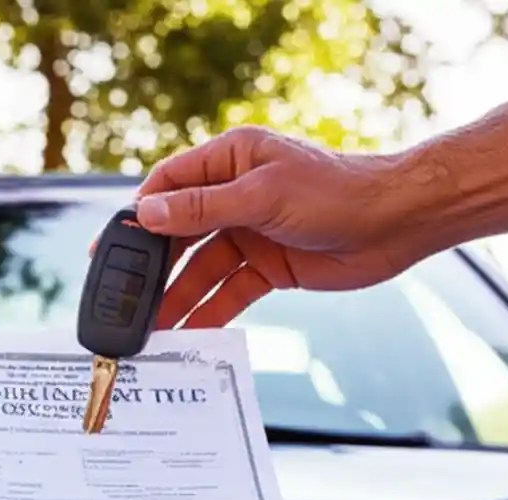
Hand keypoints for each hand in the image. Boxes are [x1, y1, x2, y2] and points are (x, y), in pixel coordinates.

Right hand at [133, 126, 436, 328]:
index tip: (109, 246)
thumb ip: (202, 208)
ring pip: (199, 268)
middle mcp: (234, 194)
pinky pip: (228, 291)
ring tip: (151, 329)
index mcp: (230, 159)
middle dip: (152, 268)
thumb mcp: (262, 195)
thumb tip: (147, 214)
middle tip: (123, 299)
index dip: (137, 216)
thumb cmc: (338, 192)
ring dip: (176, 297)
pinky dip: (209, 312)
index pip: (168, 185)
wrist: (398, 223)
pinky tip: (189, 333)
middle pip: (178, 233)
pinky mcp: (267, 266)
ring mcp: (249, 232)